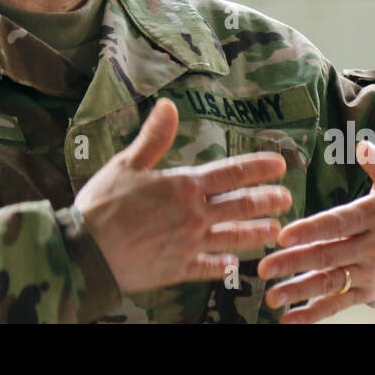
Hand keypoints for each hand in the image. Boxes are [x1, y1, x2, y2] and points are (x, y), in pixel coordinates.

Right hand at [74, 98, 291, 293]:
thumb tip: (168, 105)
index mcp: (184, 187)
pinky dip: (223, 266)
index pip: (230, 174)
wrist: (88, 252)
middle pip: (240, 206)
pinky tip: (234, 265)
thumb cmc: (103, 205)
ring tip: (275, 230)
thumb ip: (153, 137)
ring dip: (256, 233)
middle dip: (266, 201)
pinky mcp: (178, 269)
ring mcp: (189, 244)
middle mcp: (194, 216)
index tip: (280, 166)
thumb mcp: (127, 163)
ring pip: (232, 237)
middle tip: (286, 198)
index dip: (257, 169)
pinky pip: (208, 268)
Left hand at [257, 140, 374, 322]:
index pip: (338, 223)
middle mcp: (370, 246)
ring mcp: (369, 272)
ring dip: (300, 290)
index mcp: (373, 216)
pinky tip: (290, 319)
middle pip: (328, 254)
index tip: (283, 235)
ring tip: (272, 297)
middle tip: (264, 268)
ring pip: (330, 281)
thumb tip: (364, 145)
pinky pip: (340, 303)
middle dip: (294, 262)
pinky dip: (315, 313)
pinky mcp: (369, 291)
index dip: (311, 230)